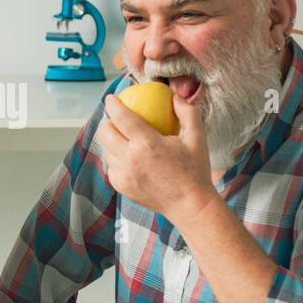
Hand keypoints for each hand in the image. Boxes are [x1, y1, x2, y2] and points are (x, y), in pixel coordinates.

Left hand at [95, 93, 214, 217]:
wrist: (190, 205)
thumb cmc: (195, 170)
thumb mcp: (196, 137)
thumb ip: (187, 112)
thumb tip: (174, 96)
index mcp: (147, 143)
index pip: (121, 117)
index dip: (113, 104)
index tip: (111, 98)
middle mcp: (130, 159)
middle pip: (105, 132)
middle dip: (107, 122)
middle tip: (116, 119)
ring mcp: (123, 175)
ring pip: (106, 150)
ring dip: (111, 141)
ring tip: (121, 137)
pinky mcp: (121, 187)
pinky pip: (111, 167)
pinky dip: (115, 159)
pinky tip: (126, 156)